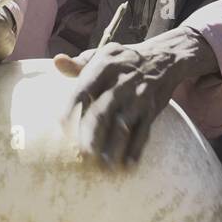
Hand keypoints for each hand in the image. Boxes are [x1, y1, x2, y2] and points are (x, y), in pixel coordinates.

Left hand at [54, 27, 216, 167]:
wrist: (164, 58)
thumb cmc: (124, 61)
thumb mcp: (104, 55)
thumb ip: (78, 63)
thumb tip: (57, 61)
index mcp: (105, 66)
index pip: (84, 89)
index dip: (71, 108)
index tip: (61, 128)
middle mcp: (121, 82)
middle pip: (102, 112)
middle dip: (91, 135)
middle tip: (82, 155)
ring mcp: (138, 97)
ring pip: (122, 125)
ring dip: (113, 147)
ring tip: (103, 167)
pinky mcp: (152, 109)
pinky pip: (144, 131)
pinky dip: (136, 149)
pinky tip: (128, 164)